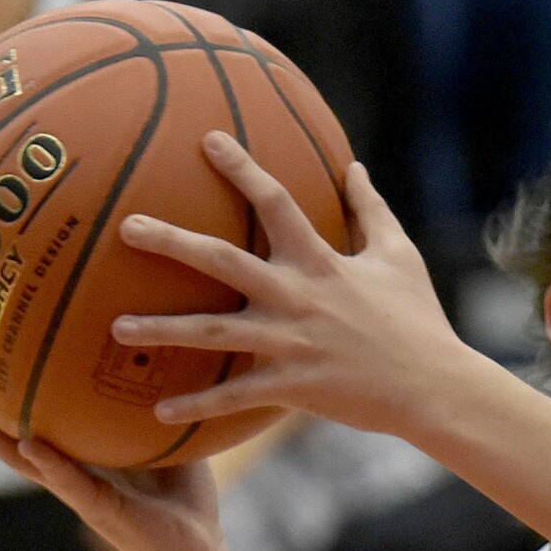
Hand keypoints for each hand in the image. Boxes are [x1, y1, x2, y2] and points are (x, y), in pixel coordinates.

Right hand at [0, 393, 230, 550]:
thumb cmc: (186, 502)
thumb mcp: (174, 447)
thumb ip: (163, 415)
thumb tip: (169, 363)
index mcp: (89, 461)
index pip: (44, 427)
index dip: (16, 403)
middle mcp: (75, 476)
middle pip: (17, 440)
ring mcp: (81, 494)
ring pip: (26, 461)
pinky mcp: (100, 510)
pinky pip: (71, 483)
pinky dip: (50, 464)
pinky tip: (30, 444)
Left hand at [111, 132, 469, 438]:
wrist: (434, 385)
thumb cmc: (418, 317)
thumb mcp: (399, 255)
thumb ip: (371, 210)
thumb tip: (355, 166)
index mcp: (322, 261)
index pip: (276, 202)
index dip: (242, 168)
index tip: (208, 140)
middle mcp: (297, 297)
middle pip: (222, 261)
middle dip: (172, 242)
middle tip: (126, 227)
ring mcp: (290, 343)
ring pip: (212, 332)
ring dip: (161, 328)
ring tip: (116, 324)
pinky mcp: (290, 387)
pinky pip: (233, 398)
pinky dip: (196, 406)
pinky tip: (157, 410)